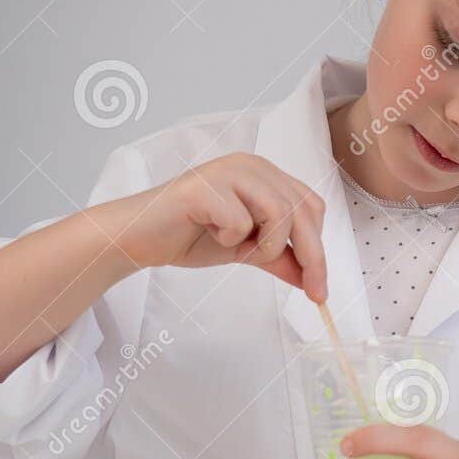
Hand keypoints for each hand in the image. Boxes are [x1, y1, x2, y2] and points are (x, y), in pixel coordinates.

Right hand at [102, 153, 327, 302]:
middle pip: (303, 209)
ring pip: (280, 211)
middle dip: (311, 257)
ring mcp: (227, 171)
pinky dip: (230, 238)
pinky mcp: (204, 186)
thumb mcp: (245, 249)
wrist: (139, 238)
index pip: (311, 207)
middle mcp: (251, 165)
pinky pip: (240, 221)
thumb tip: (312, 279)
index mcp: (264, 174)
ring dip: (266, 245)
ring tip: (239, 249)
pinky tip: (209, 231)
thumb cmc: (190, 236)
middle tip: (313, 293)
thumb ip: (279, 257)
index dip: (319, 248)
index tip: (319, 288)